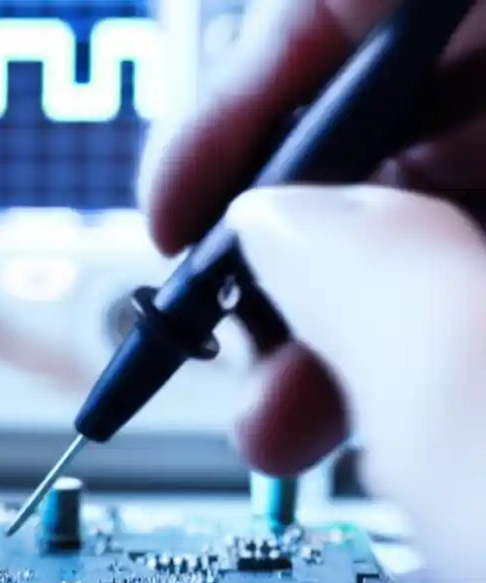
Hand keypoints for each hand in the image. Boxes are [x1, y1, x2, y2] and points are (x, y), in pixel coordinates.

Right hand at [142, 0, 485, 582]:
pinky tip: (348, 440)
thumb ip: (360, 267)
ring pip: (475, 212)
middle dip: (309, 210)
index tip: (199, 178)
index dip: (293, 67)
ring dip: (343, 308)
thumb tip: (277, 218)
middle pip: (461, 96)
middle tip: (219, 308)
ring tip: (268, 416)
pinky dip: (411, 362)